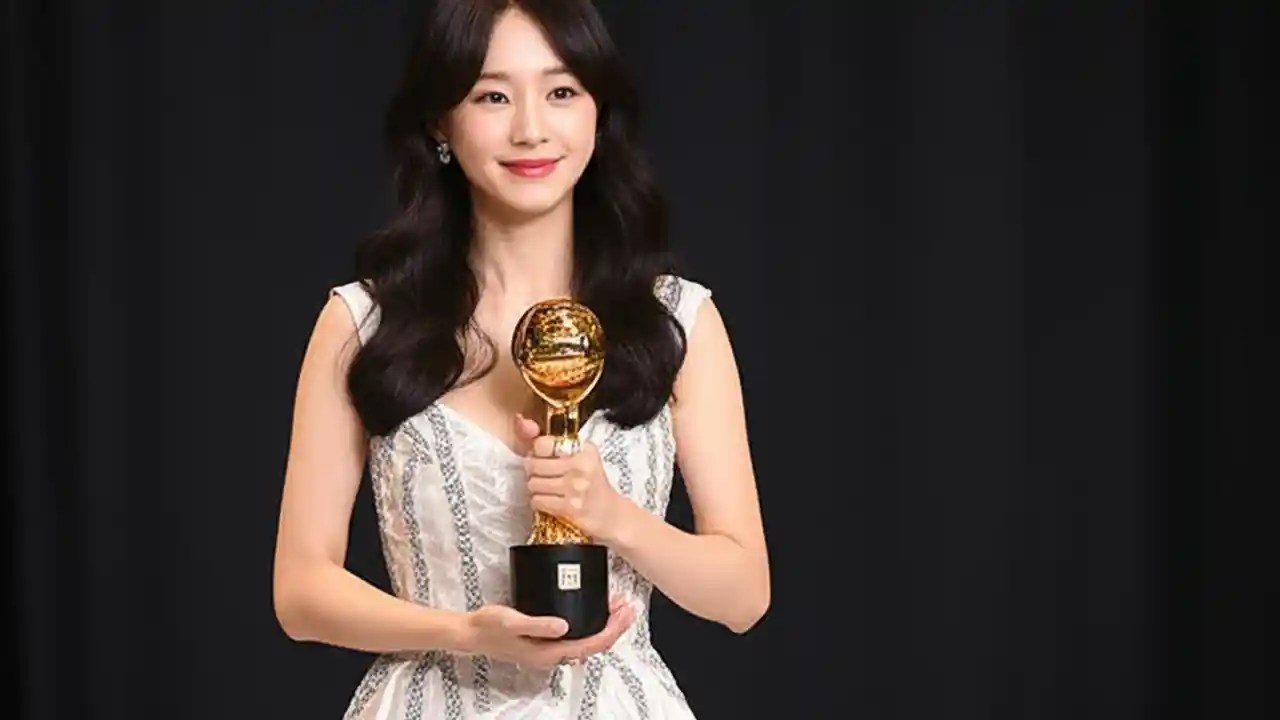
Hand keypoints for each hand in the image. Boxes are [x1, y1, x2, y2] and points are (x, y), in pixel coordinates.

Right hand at [463, 594, 634, 667]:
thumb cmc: (488, 627)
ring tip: (617, 608)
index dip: (610, 630)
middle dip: (614, 627)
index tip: (623, 613)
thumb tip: (564, 626)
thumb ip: (537, 624)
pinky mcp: (546, 640)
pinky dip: (591, 624)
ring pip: (587, 641)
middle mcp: (553, 655)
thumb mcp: (510, 621)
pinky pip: (578, 636)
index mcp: (548, 652)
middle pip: (594, 645)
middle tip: (628, 606)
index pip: (590, 645)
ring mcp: (550, 649)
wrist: (470, 633)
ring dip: (605, 626)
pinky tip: (594, 612)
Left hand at [513, 414, 624, 540]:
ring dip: (534, 488)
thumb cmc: (593, 483)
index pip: (543, 444)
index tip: (540, 456)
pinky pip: (538, 501)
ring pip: (533, 484)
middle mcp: (579, 467)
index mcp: (583, 451)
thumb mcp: (584, 457)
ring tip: (544, 488)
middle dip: (531, 471)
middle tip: (537, 474)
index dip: (536, 451)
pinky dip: (538, 502)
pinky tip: (547, 500)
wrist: (610, 513)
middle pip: (534, 465)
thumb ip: (558, 443)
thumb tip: (523, 423)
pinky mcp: (569, 508)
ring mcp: (574, 488)